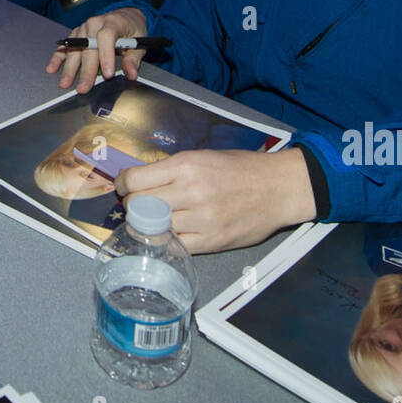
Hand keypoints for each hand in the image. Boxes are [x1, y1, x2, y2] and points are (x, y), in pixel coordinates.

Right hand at [45, 7, 148, 93]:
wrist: (125, 16)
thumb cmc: (132, 29)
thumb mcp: (140, 42)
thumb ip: (134, 59)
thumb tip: (131, 74)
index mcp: (113, 22)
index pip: (106, 37)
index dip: (106, 56)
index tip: (108, 74)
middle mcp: (95, 23)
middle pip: (89, 48)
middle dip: (86, 70)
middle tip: (83, 87)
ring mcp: (84, 28)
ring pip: (75, 49)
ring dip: (69, 68)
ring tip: (65, 83)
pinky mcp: (77, 34)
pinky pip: (66, 46)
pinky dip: (58, 58)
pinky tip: (52, 68)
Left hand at [114, 148, 316, 253]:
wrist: (279, 187)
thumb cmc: (242, 169)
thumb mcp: (203, 157)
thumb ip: (172, 170)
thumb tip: (139, 182)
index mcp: (187, 165)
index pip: (134, 180)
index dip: (123, 184)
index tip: (125, 186)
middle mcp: (191, 191)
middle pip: (138, 205)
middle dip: (133, 205)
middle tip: (139, 204)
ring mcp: (201, 219)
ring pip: (154, 228)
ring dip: (149, 224)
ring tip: (156, 219)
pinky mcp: (211, 242)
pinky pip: (175, 246)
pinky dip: (168, 240)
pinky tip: (171, 232)